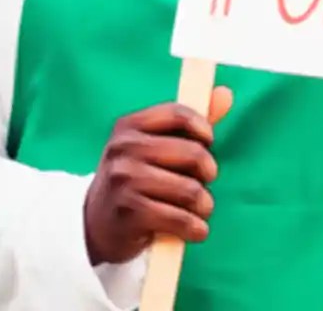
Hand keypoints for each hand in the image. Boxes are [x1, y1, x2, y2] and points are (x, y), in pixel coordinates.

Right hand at [84, 86, 233, 264]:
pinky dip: (197, 229)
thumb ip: (189, 124)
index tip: (207, 144)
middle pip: (194, 154)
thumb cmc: (136, 179)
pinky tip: (191, 229)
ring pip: (192, 191)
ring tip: (195, 210)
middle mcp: (122, 149)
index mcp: (128, 126)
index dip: (203, 130)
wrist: (98, 222)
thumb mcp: (152, 147)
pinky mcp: (130, 212)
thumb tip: (224, 93)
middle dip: (208, 174)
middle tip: (201, 184)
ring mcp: (124, 180)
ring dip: (204, 207)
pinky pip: (183, 220)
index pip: (178, 114)